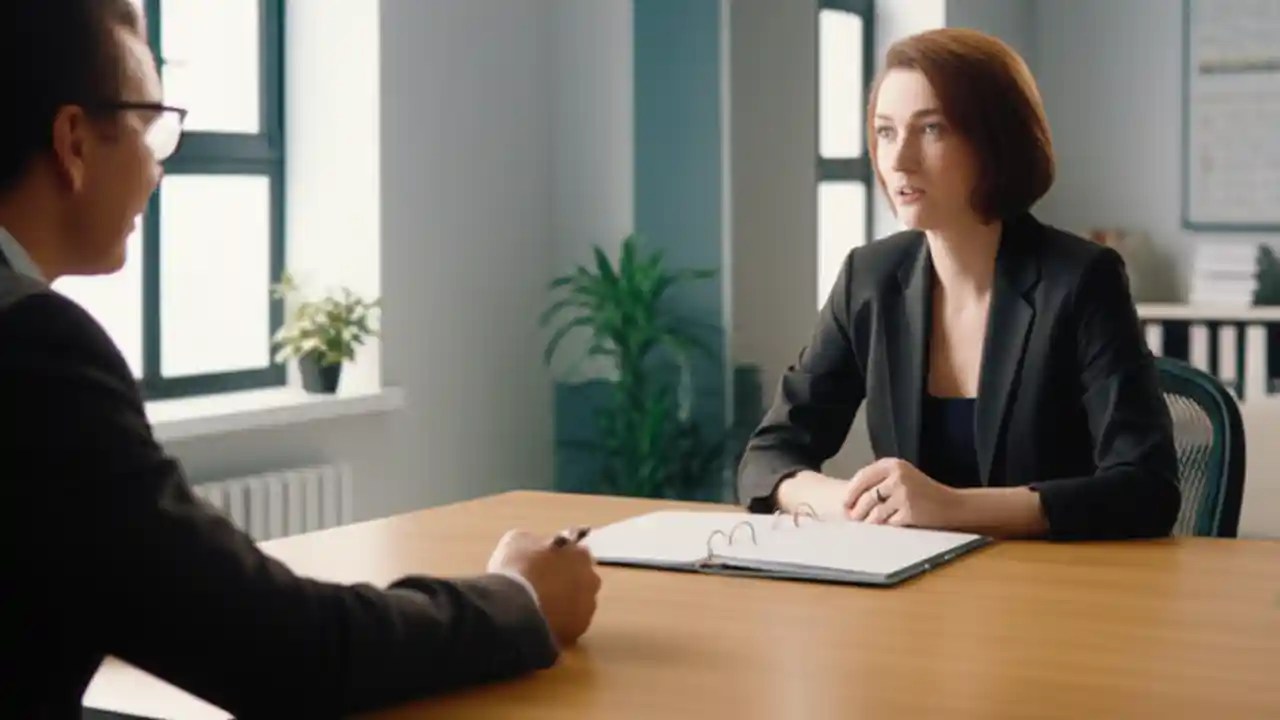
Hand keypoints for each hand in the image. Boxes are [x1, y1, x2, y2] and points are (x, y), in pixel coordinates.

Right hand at [487, 529, 600, 646]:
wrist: (513, 609)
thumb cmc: (516, 568)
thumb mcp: (518, 541)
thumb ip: (535, 543)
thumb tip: (537, 547)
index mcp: (580, 554)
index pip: (574, 552)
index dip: (558, 558)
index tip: (543, 563)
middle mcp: (592, 579)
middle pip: (580, 579)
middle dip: (565, 581)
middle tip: (541, 586)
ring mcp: (588, 608)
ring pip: (577, 605)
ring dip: (563, 605)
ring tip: (538, 609)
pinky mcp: (578, 632)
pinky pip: (569, 626)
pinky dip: (558, 625)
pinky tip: (539, 625)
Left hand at [844, 458, 960, 528]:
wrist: (950, 505)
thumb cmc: (921, 492)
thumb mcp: (901, 477)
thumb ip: (878, 482)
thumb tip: (847, 502)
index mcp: (893, 465)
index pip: (862, 477)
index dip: (850, 493)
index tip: (844, 504)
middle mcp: (898, 477)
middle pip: (866, 497)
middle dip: (857, 511)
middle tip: (854, 519)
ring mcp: (904, 494)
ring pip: (874, 513)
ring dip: (870, 522)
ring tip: (871, 523)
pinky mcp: (910, 512)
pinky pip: (888, 523)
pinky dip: (887, 527)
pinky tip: (891, 525)